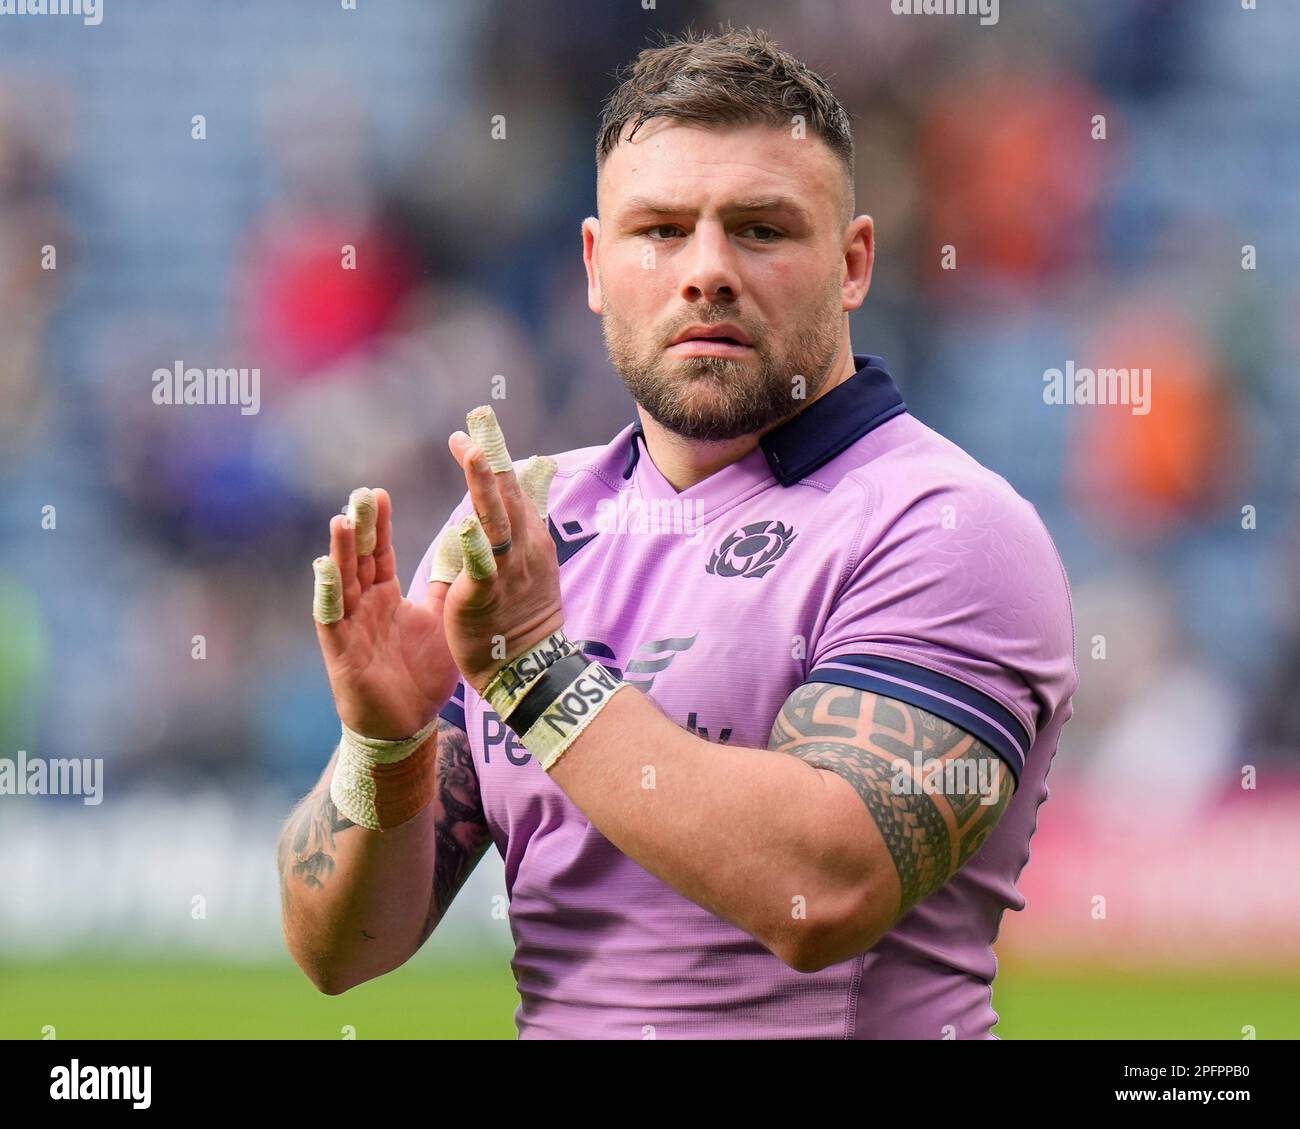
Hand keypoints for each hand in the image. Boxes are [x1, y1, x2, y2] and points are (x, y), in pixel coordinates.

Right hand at [312, 488, 460, 739]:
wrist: (407, 723)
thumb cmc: (420, 673)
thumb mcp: (439, 620)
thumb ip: (444, 586)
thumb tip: (462, 550)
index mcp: (385, 595)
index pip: (380, 552)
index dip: (379, 525)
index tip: (378, 493)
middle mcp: (364, 605)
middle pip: (358, 559)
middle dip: (359, 527)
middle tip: (360, 494)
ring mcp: (350, 626)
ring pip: (342, 582)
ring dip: (340, 552)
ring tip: (341, 520)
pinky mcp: (340, 650)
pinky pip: (331, 618)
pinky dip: (327, 593)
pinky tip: (324, 569)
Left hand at [433, 422, 564, 695]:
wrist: (531, 668)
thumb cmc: (522, 617)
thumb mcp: (531, 562)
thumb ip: (522, 523)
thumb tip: (530, 485)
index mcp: (529, 539)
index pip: (513, 487)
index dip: (496, 454)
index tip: (479, 423)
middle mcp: (524, 548)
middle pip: (508, 492)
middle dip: (492, 452)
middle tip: (479, 415)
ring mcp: (509, 570)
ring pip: (497, 520)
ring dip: (484, 485)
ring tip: (473, 451)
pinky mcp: (488, 595)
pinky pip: (484, 566)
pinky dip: (477, 544)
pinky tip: (467, 522)